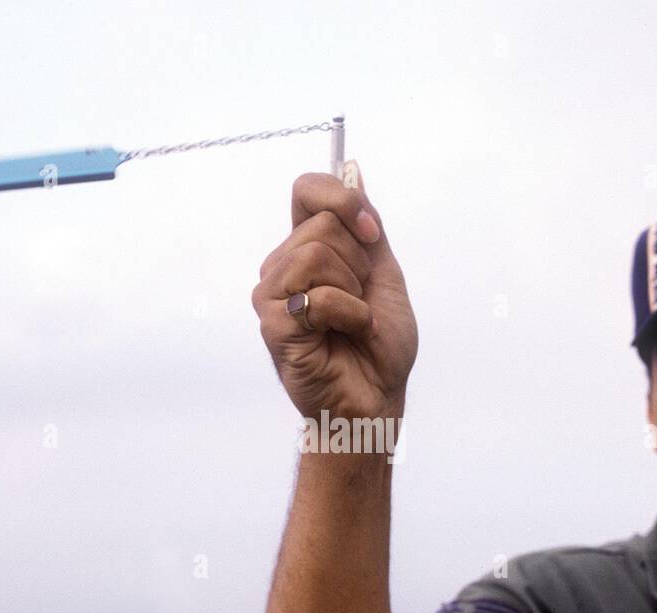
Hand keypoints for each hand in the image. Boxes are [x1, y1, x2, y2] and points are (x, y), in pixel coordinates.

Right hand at [252, 161, 417, 421]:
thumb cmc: (379, 346)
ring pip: (316, 254)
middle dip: (359, 263)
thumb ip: (365, 224)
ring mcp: (272, 295)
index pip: (307, 189)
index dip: (343, 201)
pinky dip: (351, 315)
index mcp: (307, 248)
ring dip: (354, 291)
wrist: (376, 398)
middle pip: (322, 224)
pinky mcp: (273, 324)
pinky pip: (318, 296)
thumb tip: (352, 170)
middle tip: (361, 301)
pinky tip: (349, 335)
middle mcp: (283, 266)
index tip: (371, 235)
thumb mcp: (383, 272)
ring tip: (354, 321)